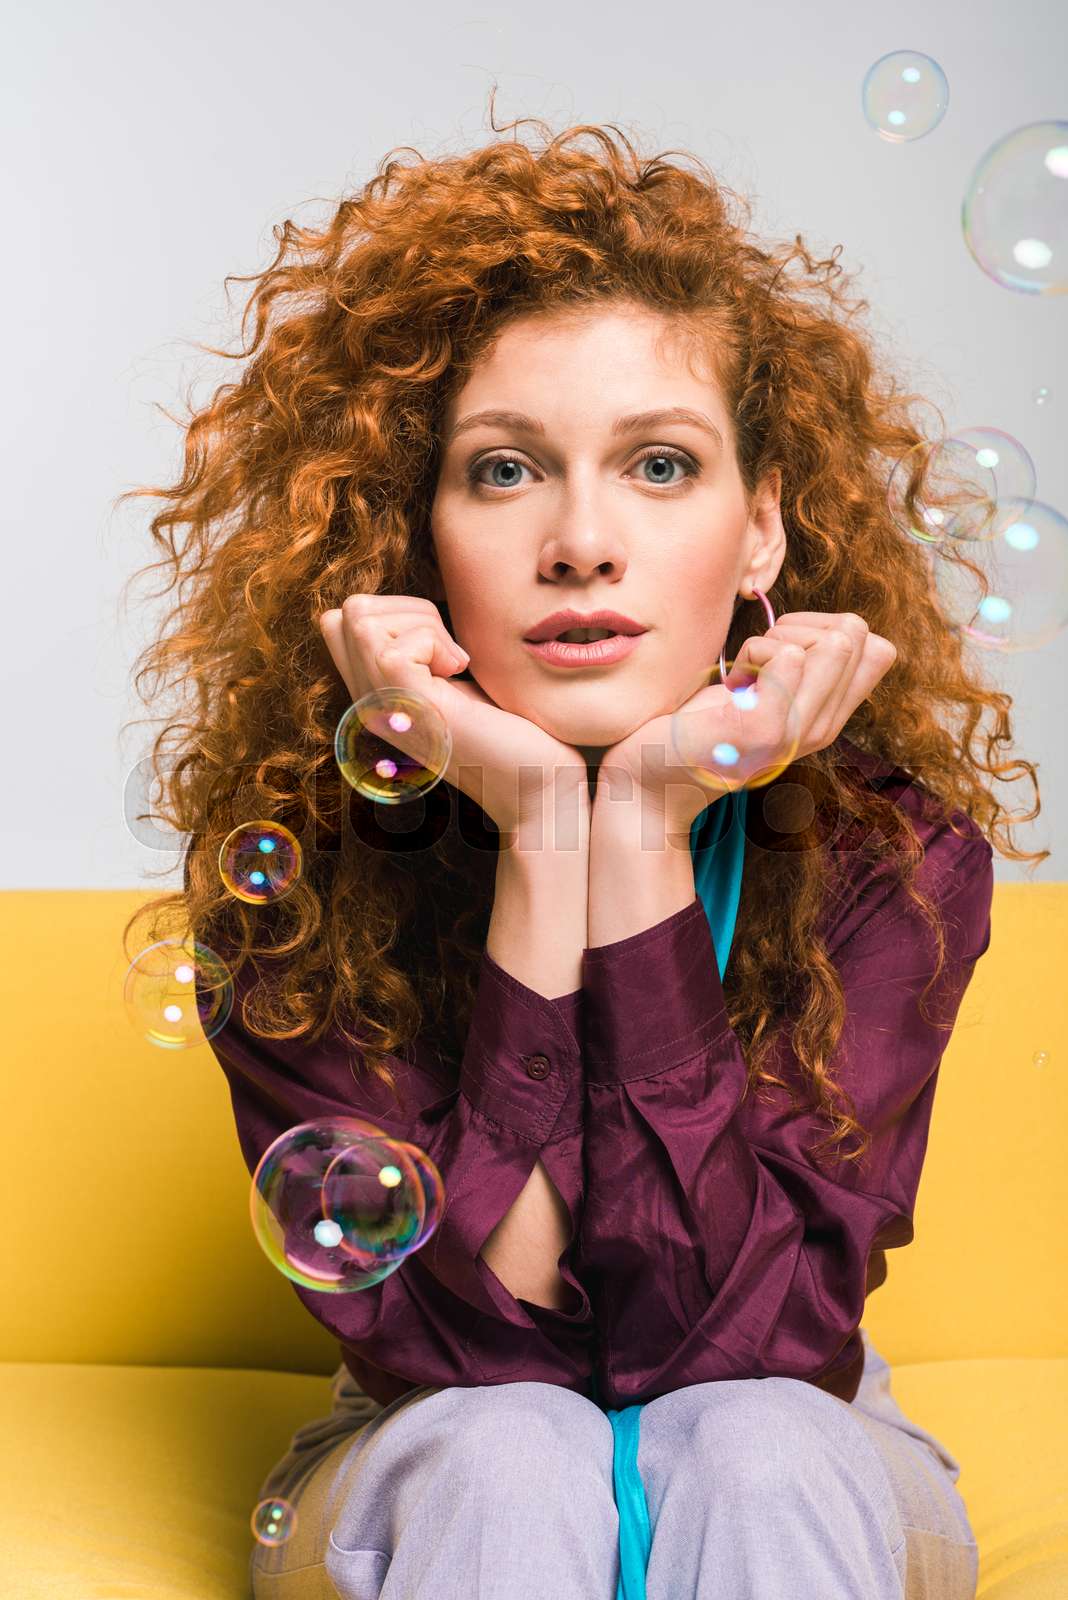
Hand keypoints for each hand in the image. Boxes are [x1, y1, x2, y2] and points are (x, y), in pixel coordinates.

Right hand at [318, 594, 588, 836]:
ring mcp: (383, 708)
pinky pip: (393, 645)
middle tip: (448, 648)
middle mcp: (370, 703)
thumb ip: (429, 648)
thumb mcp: (461, 678)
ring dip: (421, 623)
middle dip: (404, 608)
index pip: (337, 623)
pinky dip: (434, 641)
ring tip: (456, 662)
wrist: (537, 785)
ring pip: (360, 618)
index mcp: (378, 694)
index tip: (439, 641)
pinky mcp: (406, 710)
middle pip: (345, 613)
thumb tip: (424, 601)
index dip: (392, 610)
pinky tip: (461, 672)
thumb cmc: (515, 730)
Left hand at [595, 611, 897, 830]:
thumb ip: (807, 669)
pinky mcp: (764, 730)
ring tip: (741, 677)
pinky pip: (790, 657)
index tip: (779, 654)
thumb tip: (847, 629)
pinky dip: (754, 652)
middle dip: (800, 627)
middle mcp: (821, 729)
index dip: (828, 629)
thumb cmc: (699, 726)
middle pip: (854, 633)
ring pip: (833, 640)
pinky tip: (729, 685)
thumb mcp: (764, 695)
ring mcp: (796, 733)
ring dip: (774, 640)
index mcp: (827, 718)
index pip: (878, 648)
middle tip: (755, 663)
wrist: (652, 779)